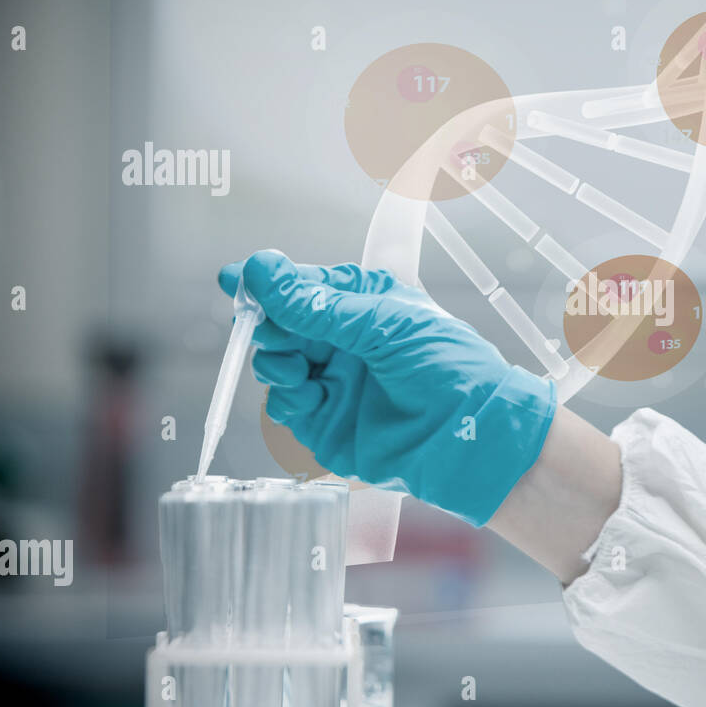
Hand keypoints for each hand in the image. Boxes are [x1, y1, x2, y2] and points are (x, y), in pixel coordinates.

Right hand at [218, 250, 556, 525]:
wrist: (472, 436)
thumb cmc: (448, 368)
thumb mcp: (382, 323)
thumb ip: (317, 304)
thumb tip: (262, 270)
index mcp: (363, 303)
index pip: (302, 286)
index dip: (266, 283)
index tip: (233, 278)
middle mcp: (344, 341)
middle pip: (279, 325)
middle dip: (267, 326)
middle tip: (271, 332)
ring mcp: (334, 382)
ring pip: (275, 364)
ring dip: (274, 363)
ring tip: (295, 369)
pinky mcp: (327, 423)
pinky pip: (285, 405)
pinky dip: (285, 399)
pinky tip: (307, 397)